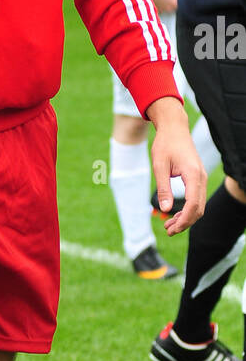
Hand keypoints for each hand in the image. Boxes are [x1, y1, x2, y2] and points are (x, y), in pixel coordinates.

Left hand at [146, 97, 205, 233]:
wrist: (174, 129)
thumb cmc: (165, 145)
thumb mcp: (159, 166)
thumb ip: (163, 188)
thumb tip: (165, 209)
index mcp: (193, 175)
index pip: (193, 204)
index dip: (184, 219)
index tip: (172, 229)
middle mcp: (201, 178)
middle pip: (198, 208)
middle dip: (185, 223)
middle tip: (168, 231)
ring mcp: (201, 178)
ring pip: (198, 205)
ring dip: (186, 218)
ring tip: (169, 227)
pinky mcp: (197, 179)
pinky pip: (196, 199)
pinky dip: (187, 210)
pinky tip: (174, 215)